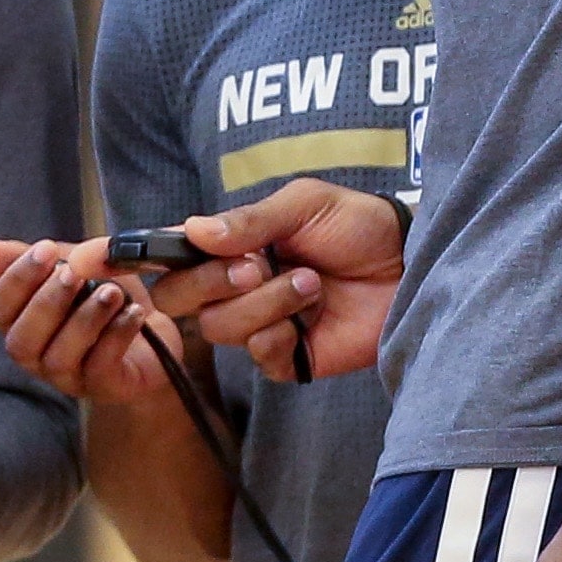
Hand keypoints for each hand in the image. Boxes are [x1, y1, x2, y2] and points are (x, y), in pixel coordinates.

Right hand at [0, 238, 180, 406]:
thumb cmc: (101, 295)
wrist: (155, 331)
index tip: (45, 249)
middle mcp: (36, 357)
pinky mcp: (104, 388)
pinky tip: (134, 313)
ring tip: (112, 292)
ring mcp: (68, 377)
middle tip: (74, 274)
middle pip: (21, 342)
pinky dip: (116, 336)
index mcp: (20, 324)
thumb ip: (27, 257)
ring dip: (85, 319)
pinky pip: (100, 367)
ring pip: (60, 357)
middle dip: (47, 303)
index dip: (15, 280)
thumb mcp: (69, 265)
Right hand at [141, 179, 404, 382]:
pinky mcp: (290, 357)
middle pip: (179, 299)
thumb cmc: (360, 226)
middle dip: (209, 283)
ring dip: (263, 302)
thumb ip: (249, 220)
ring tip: (310, 282)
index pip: (171, 256)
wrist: (413, 265)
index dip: (150, 259)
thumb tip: (194, 230)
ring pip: (220, 327)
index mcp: (230, 245)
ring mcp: (260, 322)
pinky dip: (279, 334)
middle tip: (254, 265)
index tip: (147, 255)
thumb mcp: (305, 205)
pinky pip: (259, 355)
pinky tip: (311, 313)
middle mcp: (235, 285)